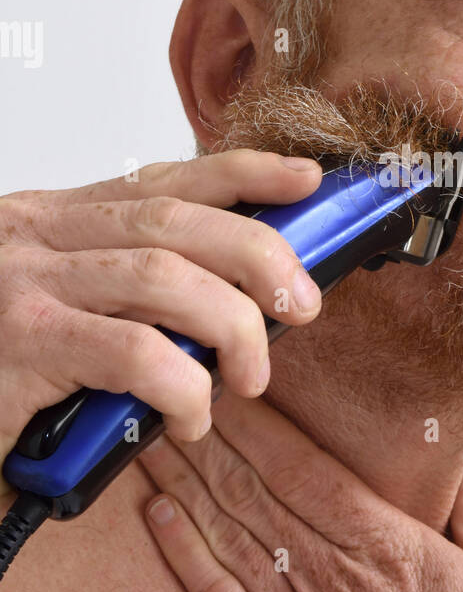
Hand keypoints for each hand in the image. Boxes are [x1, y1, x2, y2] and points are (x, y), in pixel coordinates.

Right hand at [0, 150, 322, 455]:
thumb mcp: (53, 304)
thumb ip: (120, 293)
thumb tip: (224, 310)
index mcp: (56, 219)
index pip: (164, 178)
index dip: (243, 173)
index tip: (305, 179)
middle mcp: (41, 236)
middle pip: (179, 221)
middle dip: (260, 255)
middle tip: (303, 303)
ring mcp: (28, 286)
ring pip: (167, 279)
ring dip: (233, 326)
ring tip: (251, 376)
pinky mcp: (22, 342)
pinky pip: (134, 354)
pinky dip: (184, 388)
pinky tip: (193, 418)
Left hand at [140, 390, 462, 591]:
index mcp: (388, 546)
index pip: (305, 467)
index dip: (258, 425)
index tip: (227, 384)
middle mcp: (333, 577)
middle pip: (254, 492)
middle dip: (208, 437)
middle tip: (169, 391)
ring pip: (228, 536)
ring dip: (184, 481)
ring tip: (151, 437)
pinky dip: (185, 555)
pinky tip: (160, 516)